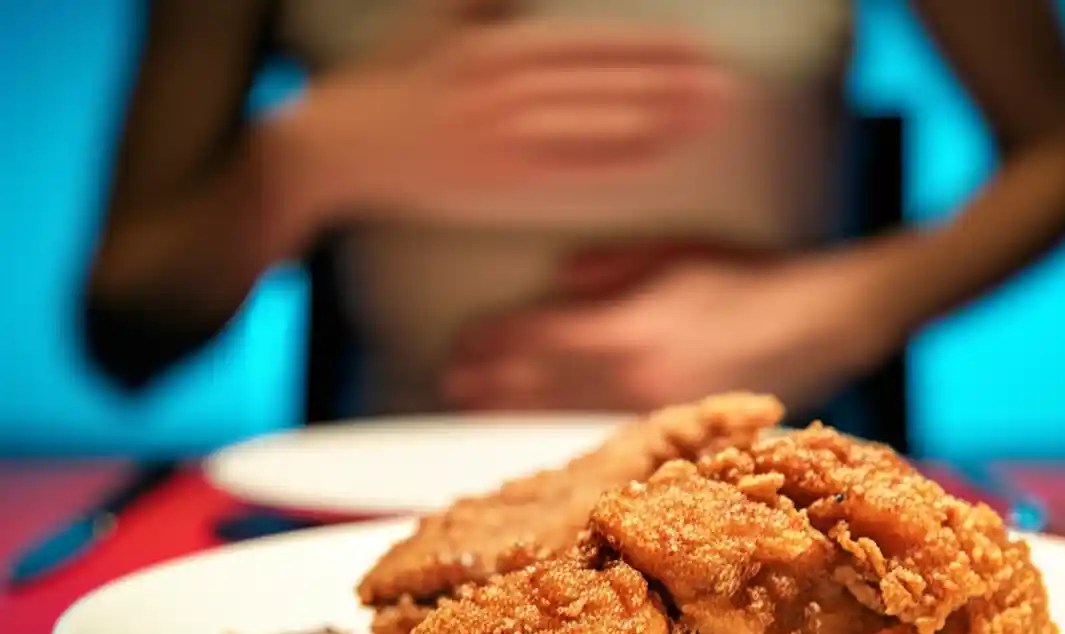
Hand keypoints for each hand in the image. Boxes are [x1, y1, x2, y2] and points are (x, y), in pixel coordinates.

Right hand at [272, 23, 733, 238]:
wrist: (333, 147)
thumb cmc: (385, 86)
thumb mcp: (434, 25)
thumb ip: (488, 3)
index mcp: (493, 46)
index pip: (588, 44)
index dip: (646, 47)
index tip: (693, 48)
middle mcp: (502, 86)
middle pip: (604, 82)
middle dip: (669, 83)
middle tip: (723, 85)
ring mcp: (500, 135)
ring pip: (597, 123)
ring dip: (658, 119)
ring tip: (707, 116)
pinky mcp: (496, 178)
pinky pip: (571, 167)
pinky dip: (618, 158)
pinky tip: (656, 154)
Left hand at [442, 247, 907, 411]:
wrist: (820, 322)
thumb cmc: (751, 278)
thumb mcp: (674, 255)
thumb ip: (609, 269)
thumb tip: (558, 280)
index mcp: (628, 329)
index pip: (538, 341)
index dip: (494, 344)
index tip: (462, 343)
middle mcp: (632, 378)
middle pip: (541, 385)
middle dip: (492, 380)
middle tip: (454, 378)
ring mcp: (652, 409)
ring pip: (567, 414)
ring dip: (519, 407)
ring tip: (481, 401)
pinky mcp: (675, 429)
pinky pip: (606, 431)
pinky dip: (567, 423)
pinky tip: (546, 422)